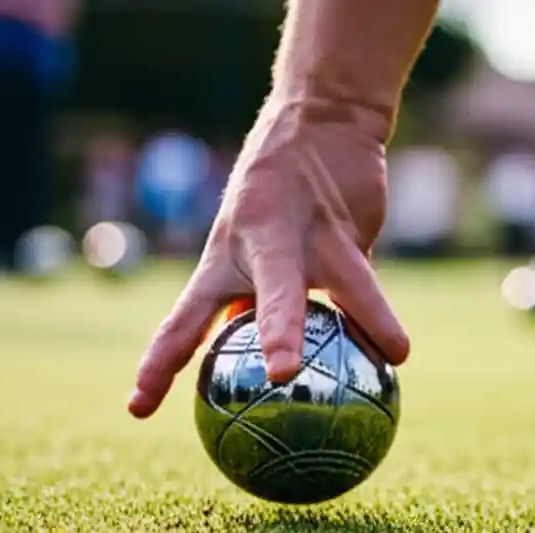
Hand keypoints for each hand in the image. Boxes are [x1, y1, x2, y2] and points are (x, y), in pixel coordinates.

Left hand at [127, 98, 410, 418]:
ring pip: (346, 279)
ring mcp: (315, 231)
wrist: (321, 120)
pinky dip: (382, 319)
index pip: (184, 321)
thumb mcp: (253, 249)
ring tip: (396, 353)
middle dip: (277, 331)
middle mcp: (264, 243)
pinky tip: (398, 352)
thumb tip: (267, 370)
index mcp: (223, 258)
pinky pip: (371, 283)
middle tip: (281, 374)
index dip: (160, 366)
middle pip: (267, 294)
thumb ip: (256, 299)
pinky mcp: (353, 226)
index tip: (136, 410)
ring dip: (368, 316)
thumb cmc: (276, 201)